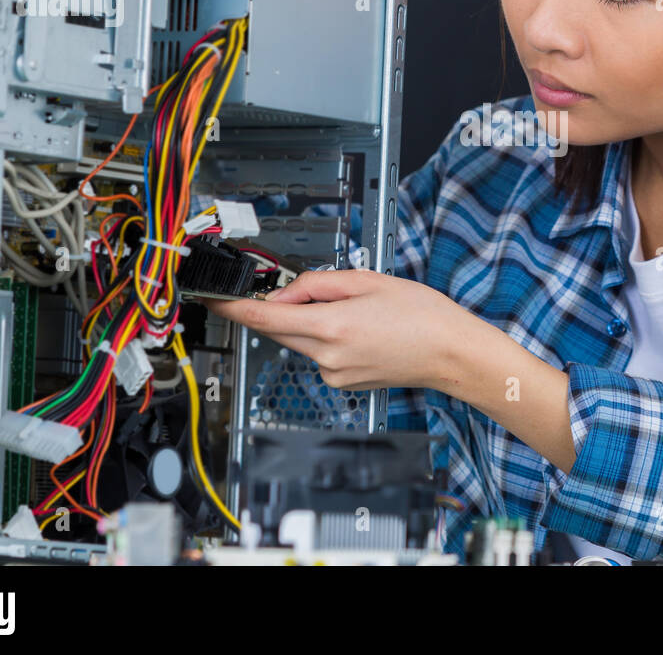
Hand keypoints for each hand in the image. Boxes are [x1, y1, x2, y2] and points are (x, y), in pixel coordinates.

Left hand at [201, 269, 500, 391]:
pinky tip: (359, 331)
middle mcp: (327, 357)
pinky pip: (319, 354)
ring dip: (310, 322)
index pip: (264, 318)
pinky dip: (327, 338)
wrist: (450, 352)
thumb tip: (285, 293)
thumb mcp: (368, 280)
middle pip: (279, 329)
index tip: (212, 299)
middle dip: (283, 307)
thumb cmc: (421, 315)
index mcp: (331, 326)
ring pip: (300, 341)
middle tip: (310, 290)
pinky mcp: (342, 383)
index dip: (233, 308)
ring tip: (355, 311)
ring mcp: (333, 374)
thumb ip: (318, 283)